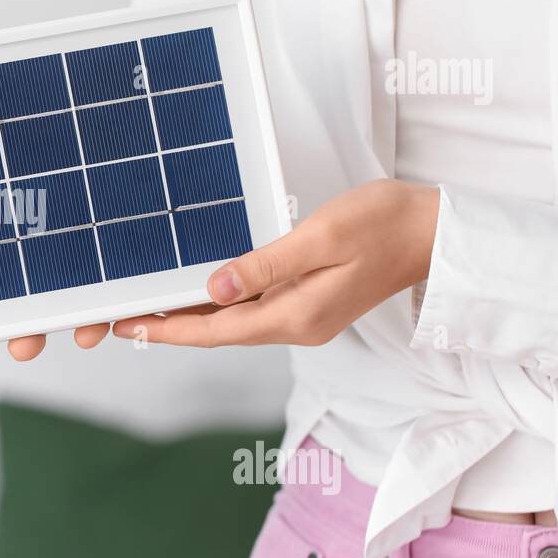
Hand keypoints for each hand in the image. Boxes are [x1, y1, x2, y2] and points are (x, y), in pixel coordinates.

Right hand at [0, 16, 110, 374]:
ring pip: (56, 306)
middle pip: (6, 303)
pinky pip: (113, 294)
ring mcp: (81, 250)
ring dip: (41, 330)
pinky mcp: (126, 250)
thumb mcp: (19, 69)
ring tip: (36, 341)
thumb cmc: (66, 94)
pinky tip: (99, 323)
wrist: (136, 100)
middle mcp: (37, 240)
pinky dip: (103, 313)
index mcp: (0, 212)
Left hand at [111, 179, 439, 347]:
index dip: (168, 329)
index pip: (216, 331)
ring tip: (150, 305)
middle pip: (219, 333)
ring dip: (193, 317)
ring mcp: (305, 317)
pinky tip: (201, 290)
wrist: (435, 232)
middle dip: (170, 327)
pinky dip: (221, 305)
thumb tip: (215, 287)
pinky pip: (254, 310)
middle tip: (121, 316)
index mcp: (296, 316)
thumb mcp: (321, 236)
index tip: (127, 324)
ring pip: (234, 323)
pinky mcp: (310, 303)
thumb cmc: (384, 224)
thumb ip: (266, 264)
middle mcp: (297, 325)